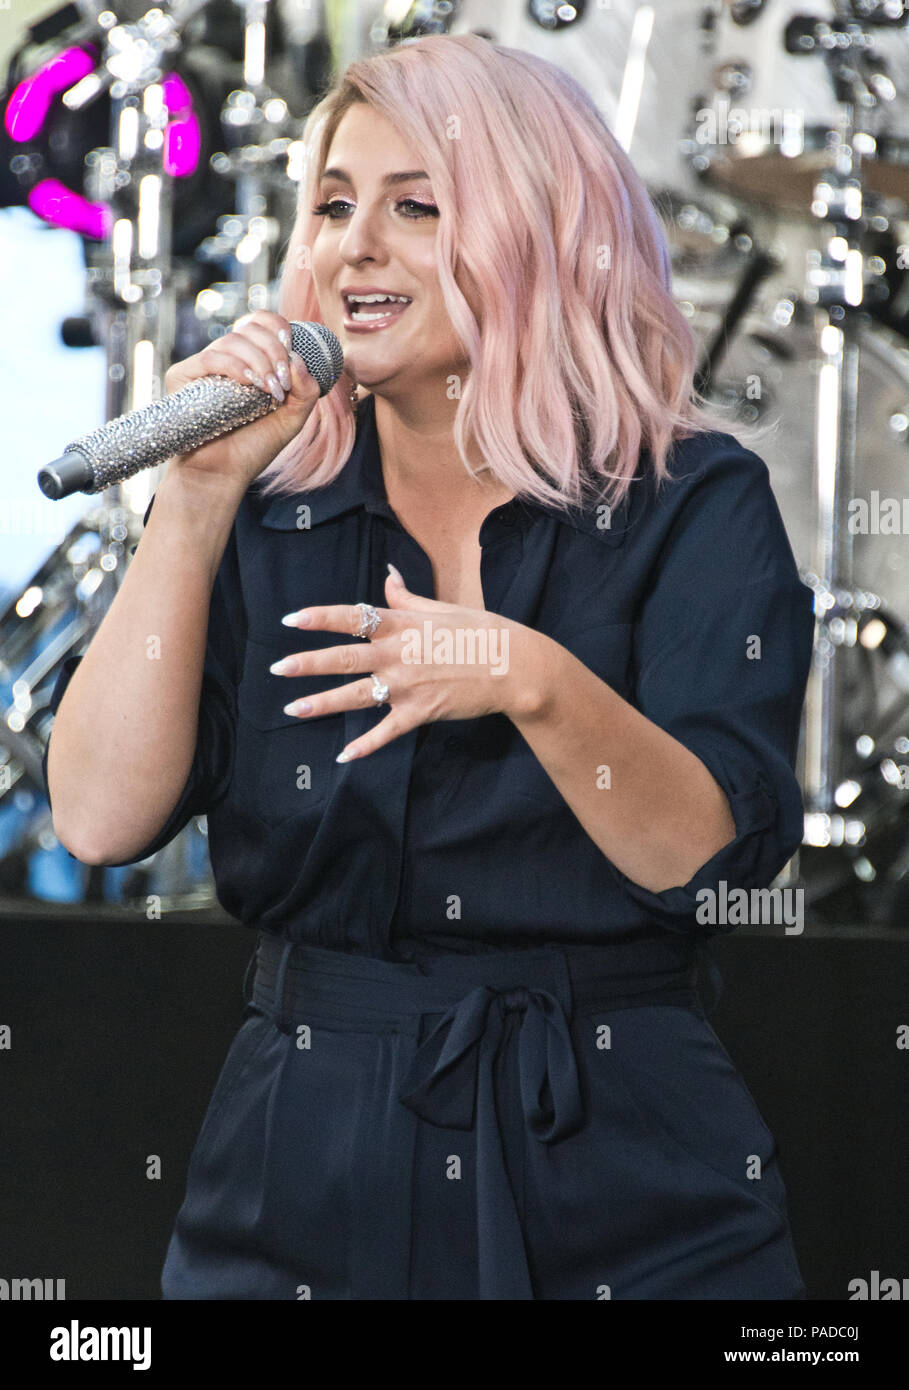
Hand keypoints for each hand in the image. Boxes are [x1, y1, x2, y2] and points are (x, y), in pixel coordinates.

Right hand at [163, 310, 321, 489]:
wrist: (222, 474)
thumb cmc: (253, 447)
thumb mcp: (292, 418)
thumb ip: (306, 391)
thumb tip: (298, 359)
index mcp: (249, 360)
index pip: (260, 322)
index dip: (276, 326)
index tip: (291, 347)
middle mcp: (225, 358)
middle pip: (249, 328)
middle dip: (273, 350)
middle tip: (281, 383)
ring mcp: (203, 366)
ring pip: (232, 341)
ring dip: (258, 361)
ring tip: (269, 391)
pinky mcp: (182, 377)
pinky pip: (210, 358)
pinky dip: (234, 366)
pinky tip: (248, 383)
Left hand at [273, 565, 542, 759]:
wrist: (514, 665)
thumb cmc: (480, 631)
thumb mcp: (441, 607)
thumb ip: (406, 596)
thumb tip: (388, 575)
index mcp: (401, 624)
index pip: (351, 617)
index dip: (318, 618)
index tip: (289, 619)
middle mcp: (398, 654)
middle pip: (344, 658)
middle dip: (307, 663)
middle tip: (277, 668)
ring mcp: (408, 685)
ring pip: (356, 695)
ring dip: (322, 703)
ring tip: (293, 709)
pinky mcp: (421, 712)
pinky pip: (387, 731)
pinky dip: (365, 746)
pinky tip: (343, 756)